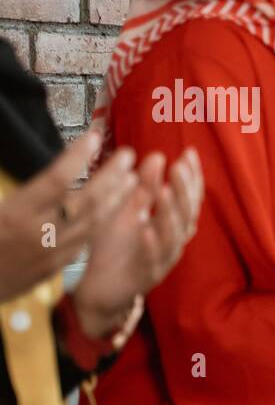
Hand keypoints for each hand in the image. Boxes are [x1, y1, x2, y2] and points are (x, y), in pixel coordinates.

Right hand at [0, 129, 138, 303]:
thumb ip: (9, 187)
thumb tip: (46, 171)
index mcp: (15, 215)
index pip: (56, 180)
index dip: (77, 157)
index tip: (93, 137)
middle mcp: (38, 234)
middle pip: (86, 201)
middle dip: (111, 176)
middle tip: (127, 155)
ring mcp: (50, 253)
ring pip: (93, 223)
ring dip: (116, 199)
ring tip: (132, 179)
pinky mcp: (55, 268)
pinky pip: (87, 242)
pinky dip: (104, 223)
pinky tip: (115, 211)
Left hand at [73, 148, 203, 339]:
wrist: (100, 290)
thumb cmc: (115, 250)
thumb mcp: (127, 211)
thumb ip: (144, 187)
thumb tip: (157, 156)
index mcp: (170, 224)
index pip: (188, 197)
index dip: (192, 177)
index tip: (189, 154)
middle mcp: (172, 241)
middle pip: (186, 214)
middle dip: (184, 190)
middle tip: (178, 168)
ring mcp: (162, 260)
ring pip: (174, 236)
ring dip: (171, 213)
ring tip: (165, 191)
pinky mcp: (147, 277)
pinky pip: (152, 260)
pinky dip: (151, 245)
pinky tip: (146, 230)